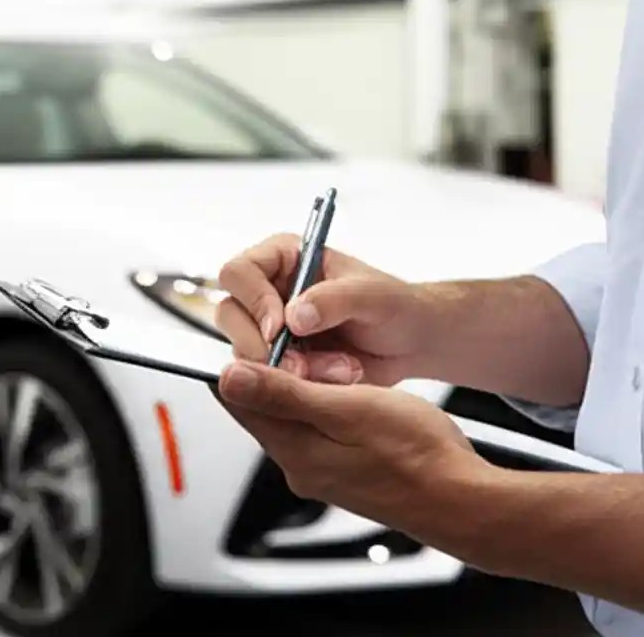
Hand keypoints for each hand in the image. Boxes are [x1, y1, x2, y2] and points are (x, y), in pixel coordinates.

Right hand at [215, 233, 438, 385]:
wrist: (412, 342)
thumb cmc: (395, 305)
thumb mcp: (372, 295)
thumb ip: (334, 299)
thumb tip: (294, 315)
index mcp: (284, 259)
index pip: (239, 272)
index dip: (253, 300)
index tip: (278, 327)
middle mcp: (269, 291)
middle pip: (231, 315)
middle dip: (262, 346)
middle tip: (297, 364)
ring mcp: (272, 330)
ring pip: (245, 352)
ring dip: (286, 369)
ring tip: (336, 370)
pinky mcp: (280, 362)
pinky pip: (268, 378)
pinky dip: (300, 384)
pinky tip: (336, 377)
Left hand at [218, 360, 485, 532]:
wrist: (461, 499)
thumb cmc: (415, 454)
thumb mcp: (345, 409)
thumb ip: (283, 395)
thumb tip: (229, 379)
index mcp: (293, 451)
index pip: (239, 401)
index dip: (248, 361)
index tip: (271, 338)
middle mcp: (300, 469)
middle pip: (266, 409)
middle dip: (285, 374)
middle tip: (323, 357)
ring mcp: (323, 475)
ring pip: (295, 418)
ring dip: (311, 389)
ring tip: (346, 377)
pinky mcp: (345, 475)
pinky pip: (321, 432)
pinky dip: (330, 409)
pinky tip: (356, 399)